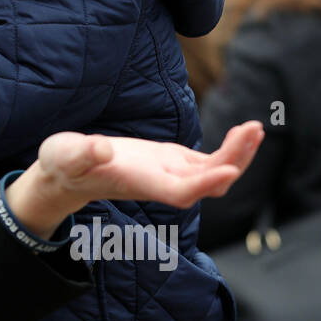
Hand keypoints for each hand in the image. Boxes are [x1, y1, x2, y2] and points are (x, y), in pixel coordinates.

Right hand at [6, 122, 263, 236]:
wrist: (69, 173)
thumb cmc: (64, 164)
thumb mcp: (65, 154)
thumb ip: (82, 152)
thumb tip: (102, 147)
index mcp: (139, 183)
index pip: (178, 192)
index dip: (204, 184)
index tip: (228, 170)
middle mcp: (161, 183)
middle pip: (207, 183)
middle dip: (232, 161)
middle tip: (252, 131)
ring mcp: (170, 174)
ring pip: (214, 173)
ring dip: (237, 154)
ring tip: (256, 128)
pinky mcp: (174, 162)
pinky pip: (210, 162)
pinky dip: (230, 149)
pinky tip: (246, 132)